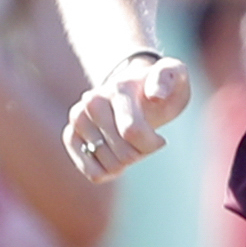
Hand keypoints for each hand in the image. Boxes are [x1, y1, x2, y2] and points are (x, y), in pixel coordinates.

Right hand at [66, 55, 191, 183]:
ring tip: (131, 144)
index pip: (132, 132)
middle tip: (146, 140)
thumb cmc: (159, 87)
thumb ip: (170, 75)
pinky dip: (109, 173)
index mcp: (118, 88)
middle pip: (124, 154)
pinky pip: (92, 173)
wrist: (136, 88)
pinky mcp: (70, 136)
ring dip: (127, 162)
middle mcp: (91, 102)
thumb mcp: (174, 74)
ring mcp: (78, 119)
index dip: (152, 144)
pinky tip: (117, 158)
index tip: (161, 139)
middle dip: (141, 153)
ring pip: (110, 166)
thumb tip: (155, 95)